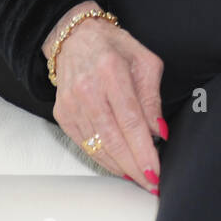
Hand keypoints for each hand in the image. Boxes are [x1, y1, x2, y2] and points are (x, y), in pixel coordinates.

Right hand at [43, 2, 165, 193]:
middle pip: (113, 139)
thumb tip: (158, 131)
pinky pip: (84, 144)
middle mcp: (87, 89)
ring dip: (120, 166)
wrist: (75, 37)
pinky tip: (118, 165)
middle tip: (151, 182)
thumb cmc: (113, 46)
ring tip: (139, 177)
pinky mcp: (62, 114)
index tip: (156, 170)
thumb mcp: (144, 60)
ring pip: (97, 146)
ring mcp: (71, 104)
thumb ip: (152, 97)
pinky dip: (103, 158)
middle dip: (134, 166)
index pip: (130, 120)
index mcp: (111, 72)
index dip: (143, 150)